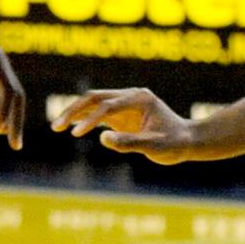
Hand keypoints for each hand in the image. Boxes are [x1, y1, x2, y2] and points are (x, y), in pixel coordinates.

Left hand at [0, 4, 24, 149]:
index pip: (10, 92)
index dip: (7, 111)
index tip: (1, 131)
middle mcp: (1, 68)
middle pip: (16, 99)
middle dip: (17, 123)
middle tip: (16, 147)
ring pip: (10, 99)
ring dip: (12, 120)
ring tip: (11, 142)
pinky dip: (1, 111)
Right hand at [51, 88, 210, 163]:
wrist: (187, 141)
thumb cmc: (175, 143)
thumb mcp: (155, 147)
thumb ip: (130, 143)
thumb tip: (103, 139)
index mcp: (140, 98)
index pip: (108, 106)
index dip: (89, 120)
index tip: (75, 134)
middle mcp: (130, 96)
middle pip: (95, 98)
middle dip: (74, 110)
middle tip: (57, 125)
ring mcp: (124, 104)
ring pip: (93, 103)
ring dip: (75, 113)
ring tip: (56, 126)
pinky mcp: (121, 114)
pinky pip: (98, 113)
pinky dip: (83, 118)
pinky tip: (70, 128)